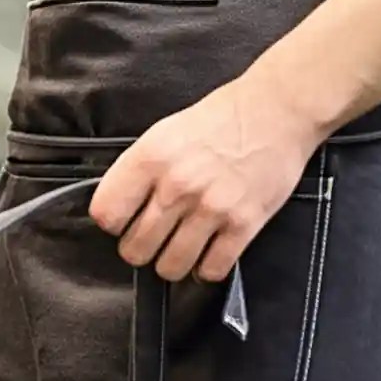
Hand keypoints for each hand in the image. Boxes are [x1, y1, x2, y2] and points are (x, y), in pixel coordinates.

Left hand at [90, 76, 322, 282]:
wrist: (275, 111)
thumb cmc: (220, 119)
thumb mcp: (164, 132)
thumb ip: (139, 170)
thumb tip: (119, 207)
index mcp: (150, 158)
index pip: (106, 214)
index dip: (112, 223)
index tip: (123, 221)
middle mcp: (177, 185)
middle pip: (135, 249)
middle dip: (140, 249)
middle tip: (153, 239)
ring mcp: (211, 207)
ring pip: (170, 267)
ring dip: (172, 263)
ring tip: (179, 248)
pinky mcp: (244, 224)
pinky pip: (212, 269)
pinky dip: (207, 268)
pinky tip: (208, 252)